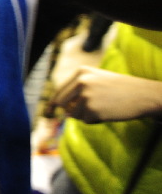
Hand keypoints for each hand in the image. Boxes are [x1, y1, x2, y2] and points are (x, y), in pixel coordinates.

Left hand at [46, 66, 161, 123]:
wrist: (144, 95)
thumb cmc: (120, 88)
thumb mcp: (97, 80)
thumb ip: (77, 88)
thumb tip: (55, 105)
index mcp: (81, 72)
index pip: (59, 91)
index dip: (54, 103)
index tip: (49, 111)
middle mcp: (81, 82)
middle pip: (61, 103)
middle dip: (69, 110)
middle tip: (88, 110)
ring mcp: (86, 96)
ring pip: (73, 114)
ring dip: (85, 115)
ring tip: (103, 108)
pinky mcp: (92, 110)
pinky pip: (85, 121)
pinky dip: (94, 121)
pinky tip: (107, 113)